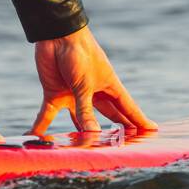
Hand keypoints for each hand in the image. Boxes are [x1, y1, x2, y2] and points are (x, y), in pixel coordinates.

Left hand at [29, 26, 157, 136]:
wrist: (56, 35)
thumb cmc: (78, 53)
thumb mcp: (84, 84)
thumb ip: (86, 111)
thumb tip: (93, 136)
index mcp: (108, 86)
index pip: (127, 108)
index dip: (139, 120)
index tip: (153, 131)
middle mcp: (92, 93)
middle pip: (106, 116)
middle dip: (114, 132)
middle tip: (124, 148)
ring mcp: (73, 95)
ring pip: (78, 121)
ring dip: (78, 136)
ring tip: (84, 154)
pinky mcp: (54, 94)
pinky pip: (48, 115)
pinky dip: (41, 127)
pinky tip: (35, 139)